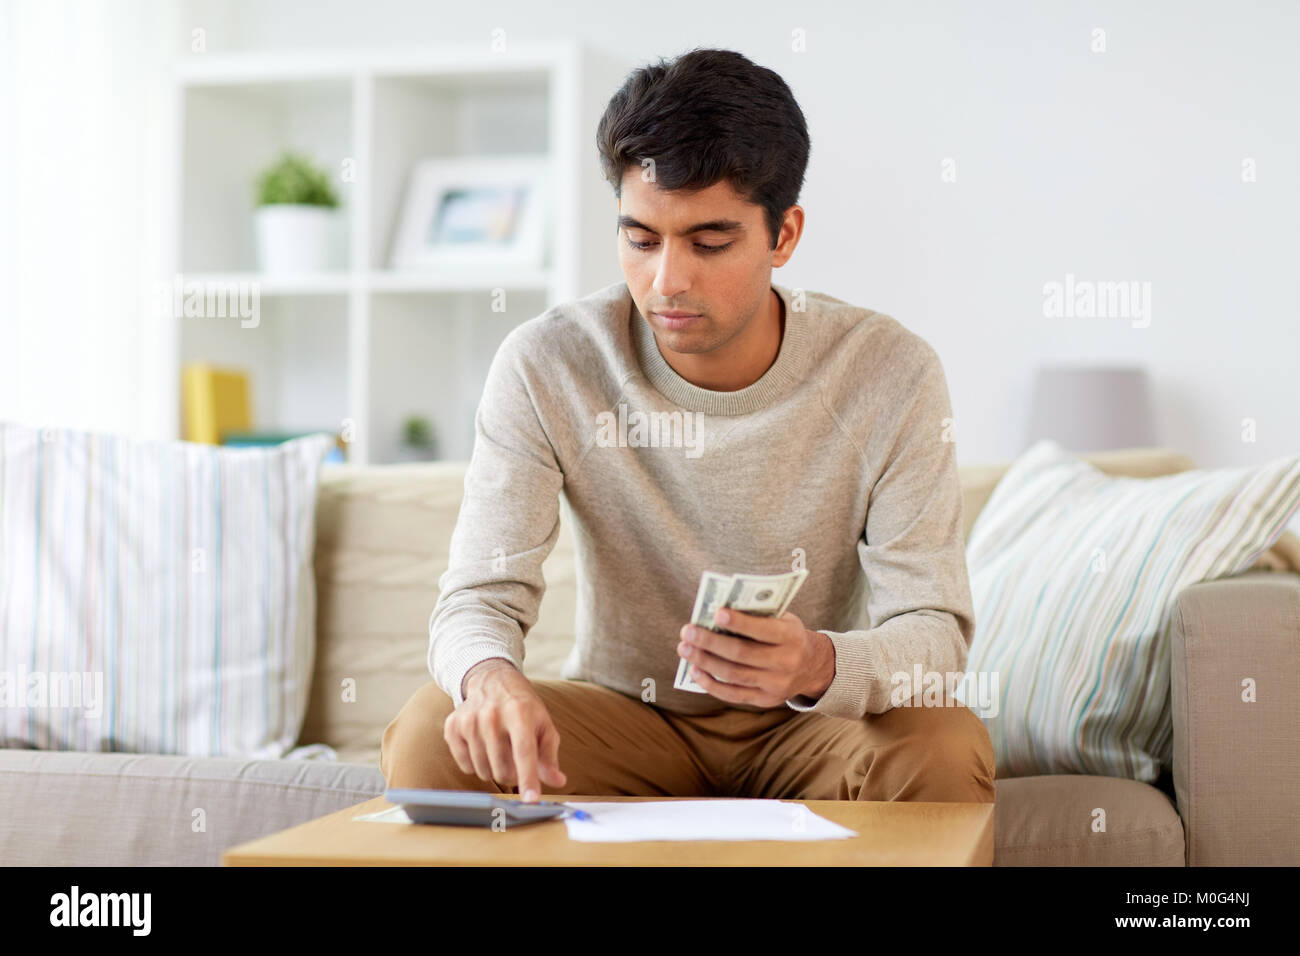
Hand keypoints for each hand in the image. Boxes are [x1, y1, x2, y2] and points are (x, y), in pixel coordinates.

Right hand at [443, 660, 566, 801]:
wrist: (492, 681)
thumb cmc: (523, 707)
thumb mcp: (543, 725)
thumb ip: (549, 755)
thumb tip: (557, 781)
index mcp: (519, 712)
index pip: (524, 751)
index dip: (528, 778)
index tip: (531, 799)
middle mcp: (491, 715)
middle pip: (502, 769)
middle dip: (512, 774)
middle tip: (516, 760)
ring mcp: (469, 720)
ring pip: (483, 771)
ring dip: (494, 769)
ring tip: (500, 750)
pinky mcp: (452, 726)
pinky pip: (465, 766)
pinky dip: (476, 764)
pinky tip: (482, 746)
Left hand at [676, 608, 834, 706]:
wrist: (812, 667)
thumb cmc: (786, 635)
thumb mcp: (782, 619)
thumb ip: (757, 615)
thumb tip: (716, 612)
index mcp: (791, 637)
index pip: (763, 630)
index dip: (739, 622)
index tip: (716, 613)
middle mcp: (786, 663)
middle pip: (742, 654)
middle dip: (710, 642)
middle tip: (687, 631)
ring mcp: (775, 685)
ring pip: (733, 675)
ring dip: (704, 661)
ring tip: (684, 648)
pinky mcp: (764, 700)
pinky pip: (733, 694)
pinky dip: (710, 683)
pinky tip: (694, 670)